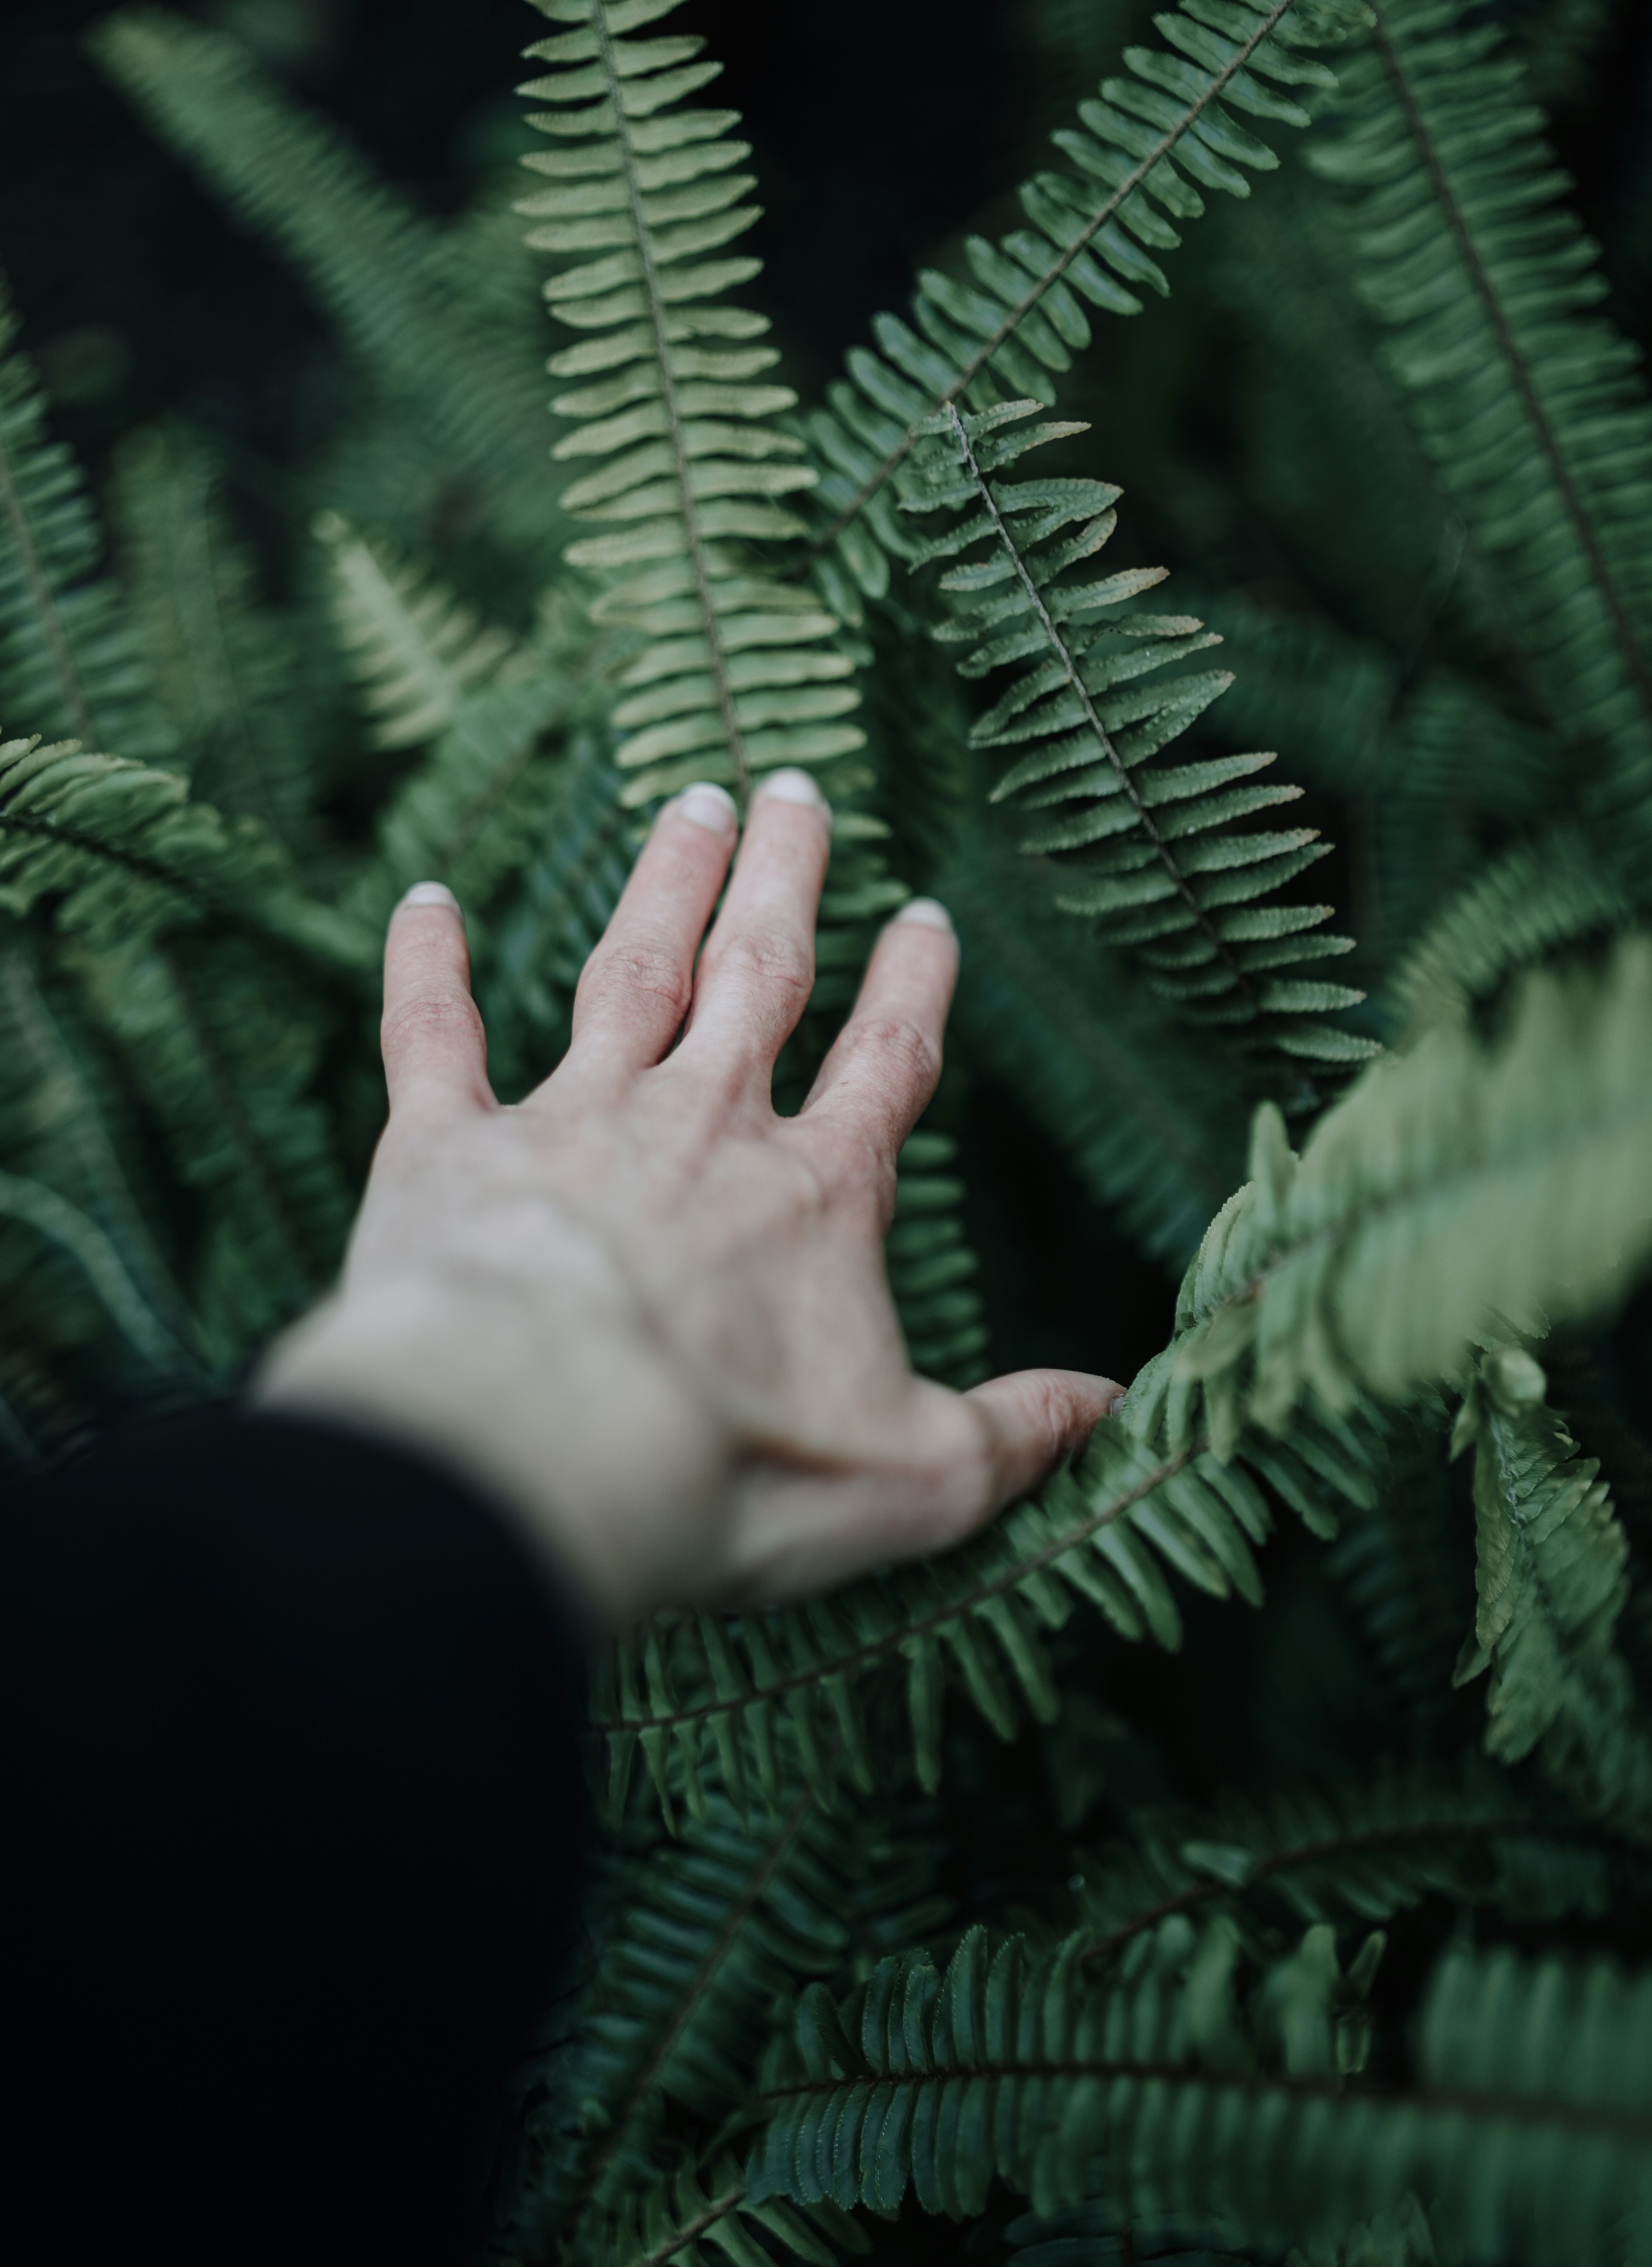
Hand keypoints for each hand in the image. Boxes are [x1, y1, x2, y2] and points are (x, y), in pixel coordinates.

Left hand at [257, 768, 1122, 1626]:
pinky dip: (426, 968)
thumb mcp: (911, 1475)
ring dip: (662, 886)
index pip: (885, 1064)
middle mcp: (702, 1128)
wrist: (542, 1451)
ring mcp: (573, 1123)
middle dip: (781, 883)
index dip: (911, 988)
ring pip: (628, 973)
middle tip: (791, 791)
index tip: (924, 915)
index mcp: (814, 1195)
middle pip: (758, 977)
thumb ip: (1015, 1436)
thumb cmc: (728, 1467)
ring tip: (689, 803)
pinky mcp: (447, 1151)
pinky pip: (434, 1037)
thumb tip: (1117, 1404)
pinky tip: (424, 902)